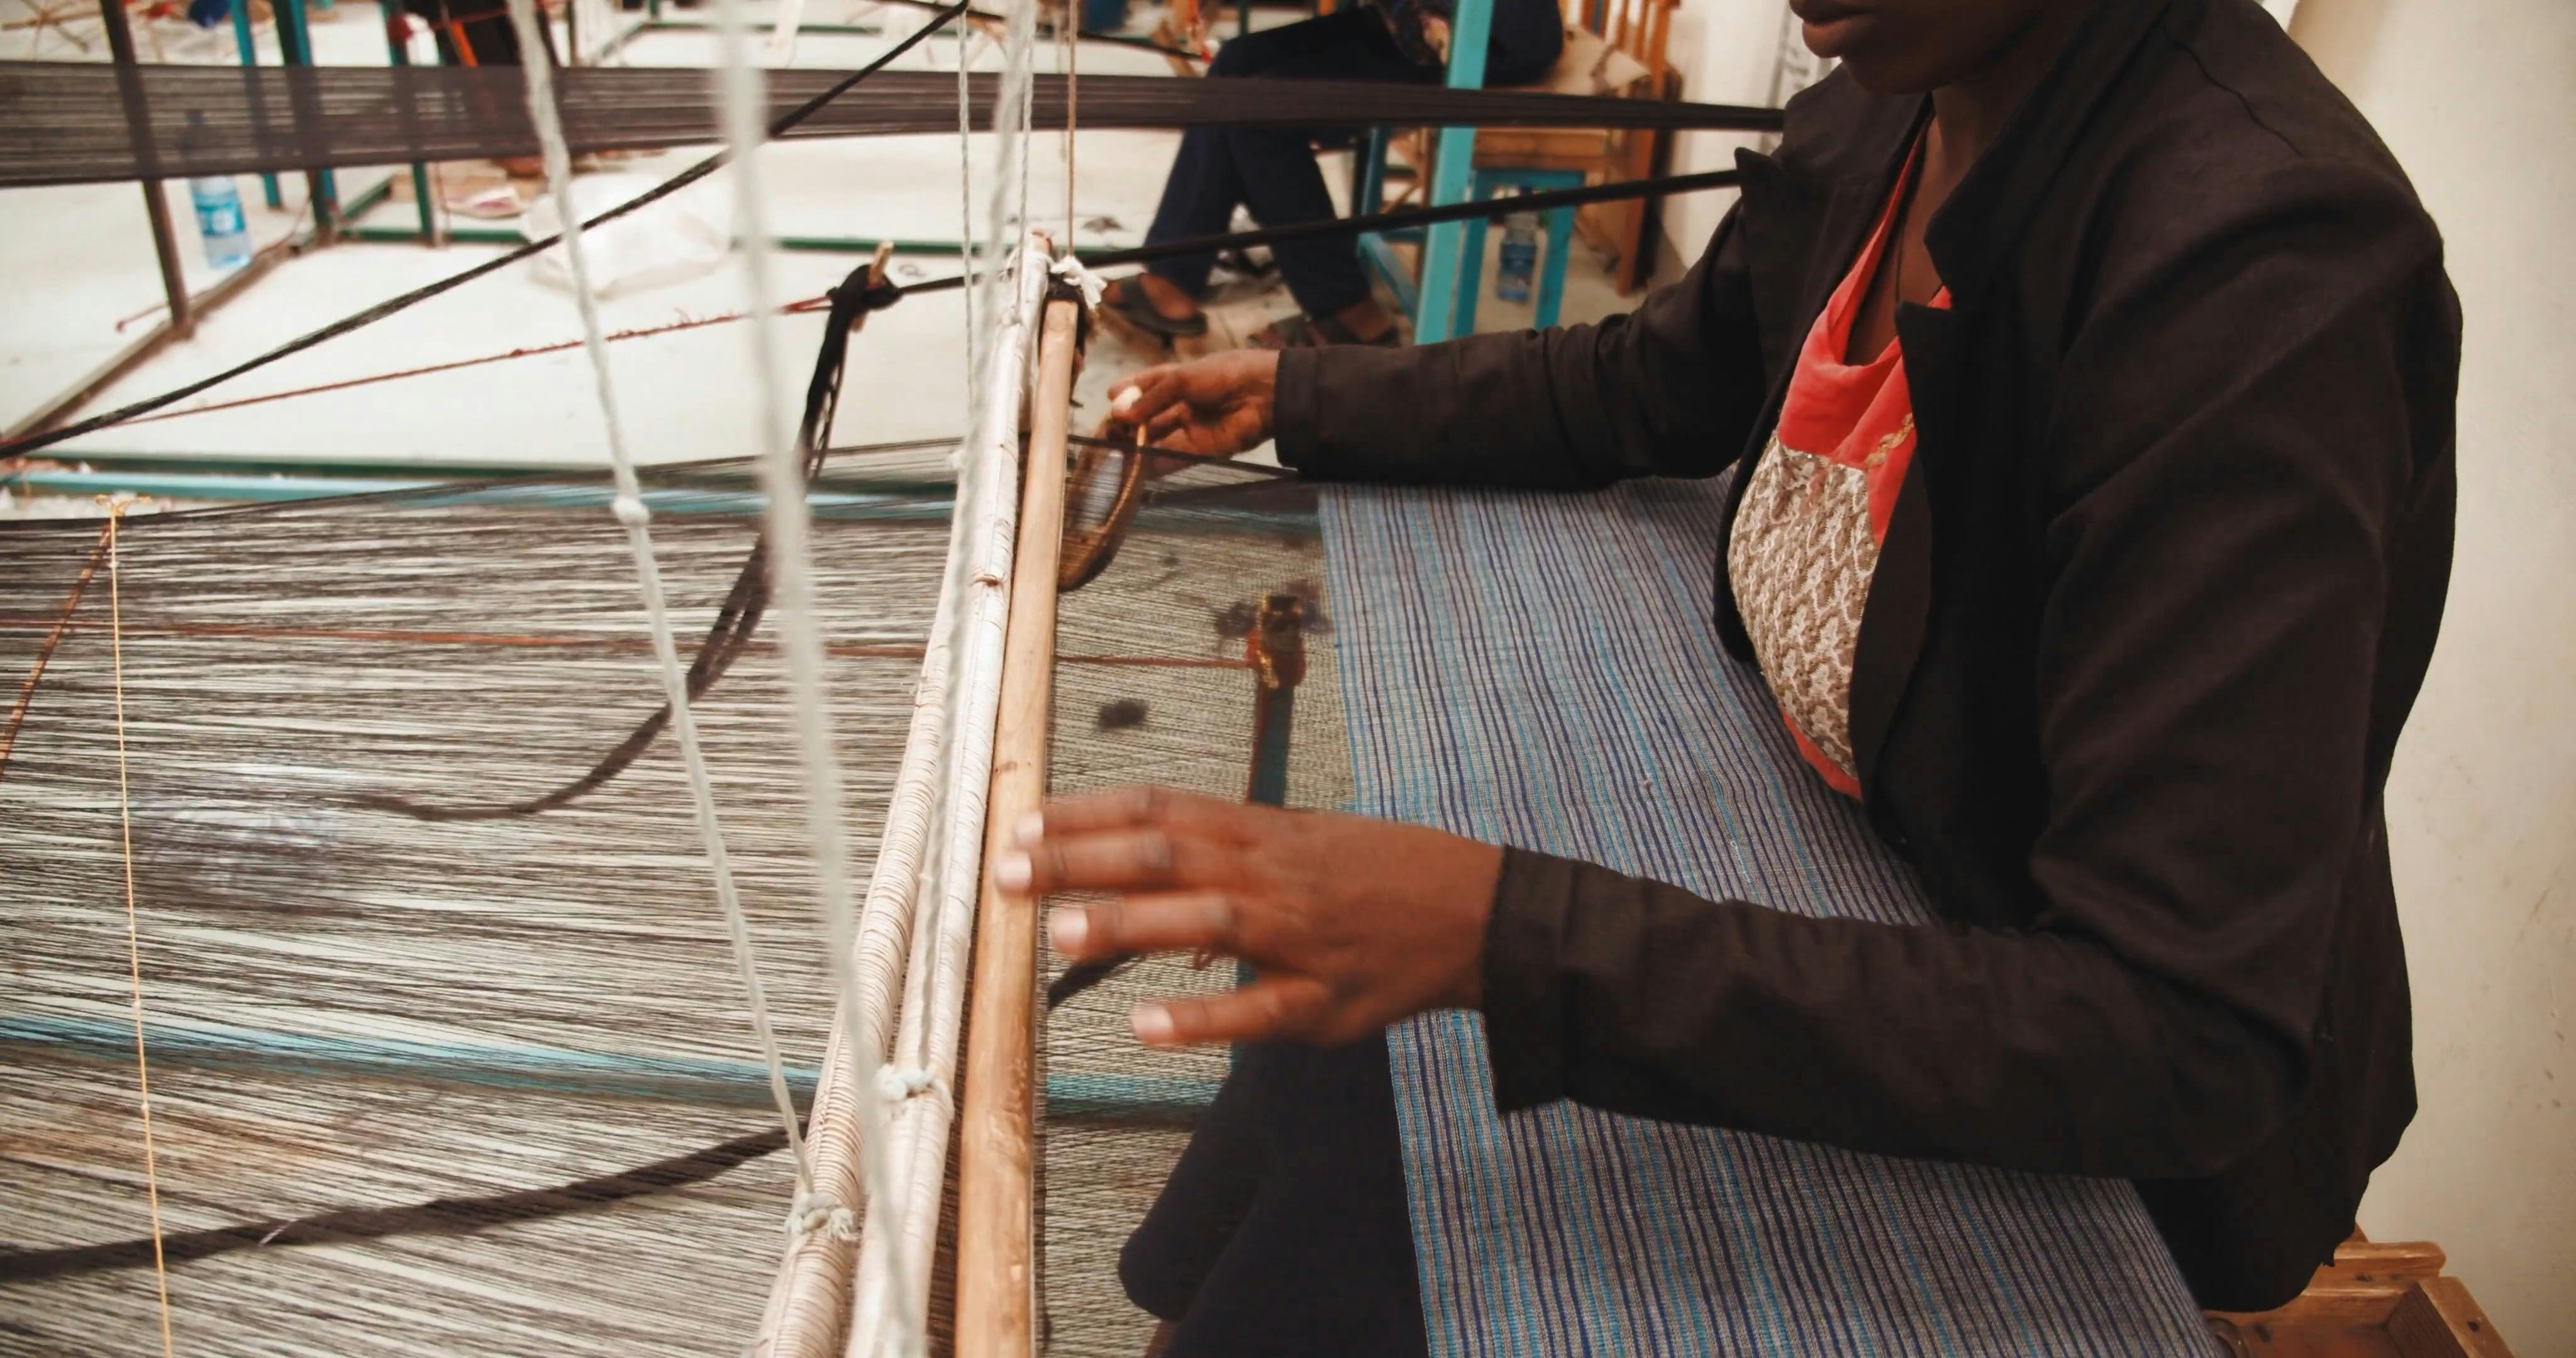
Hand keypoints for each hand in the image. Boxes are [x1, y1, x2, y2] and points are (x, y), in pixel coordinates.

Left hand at [996, 787, 1504, 1046]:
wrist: (1478, 911)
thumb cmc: (1379, 873)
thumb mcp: (1302, 838)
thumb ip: (1226, 849)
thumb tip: (1140, 855)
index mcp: (1264, 833)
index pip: (1161, 809)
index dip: (1086, 813)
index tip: (1020, 823)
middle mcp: (1274, 875)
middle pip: (1167, 854)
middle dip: (1082, 861)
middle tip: (1007, 872)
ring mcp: (1300, 937)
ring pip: (1207, 920)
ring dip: (1132, 924)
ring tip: (1061, 934)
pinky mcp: (1325, 1000)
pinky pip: (1258, 1010)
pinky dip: (1202, 1017)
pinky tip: (1146, 1026)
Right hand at [1106, 351, 1281, 459]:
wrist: (1264, 393)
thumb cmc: (1223, 375)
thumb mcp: (1181, 379)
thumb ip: (1151, 398)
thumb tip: (1119, 413)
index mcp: (1178, 379)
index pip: (1147, 385)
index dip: (1128, 392)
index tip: (1108, 399)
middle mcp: (1182, 403)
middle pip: (1148, 416)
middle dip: (1127, 425)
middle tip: (1105, 435)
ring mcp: (1191, 426)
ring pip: (1158, 438)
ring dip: (1137, 446)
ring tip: (1114, 455)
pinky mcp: (1202, 448)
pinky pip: (1174, 456)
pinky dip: (1156, 463)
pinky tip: (1137, 467)